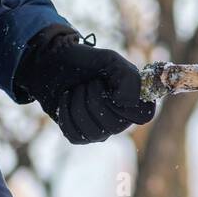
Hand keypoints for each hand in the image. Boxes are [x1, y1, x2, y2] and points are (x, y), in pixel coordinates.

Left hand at [15, 26, 155, 143]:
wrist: (54, 63)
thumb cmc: (86, 61)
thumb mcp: (110, 60)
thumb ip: (128, 76)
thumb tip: (126, 103)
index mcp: (134, 101)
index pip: (143, 116)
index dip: (124, 103)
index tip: (109, 86)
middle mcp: (121, 120)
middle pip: (114, 125)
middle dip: (94, 98)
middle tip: (88, 83)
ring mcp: (101, 131)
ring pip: (93, 132)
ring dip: (78, 104)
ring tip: (76, 89)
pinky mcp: (81, 136)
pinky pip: (74, 135)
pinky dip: (65, 113)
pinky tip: (66, 100)